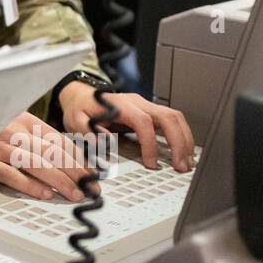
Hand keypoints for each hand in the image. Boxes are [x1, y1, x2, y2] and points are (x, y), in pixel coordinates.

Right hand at [0, 112, 97, 202]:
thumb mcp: (10, 123)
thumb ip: (33, 135)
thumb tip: (62, 153)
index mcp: (24, 120)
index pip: (57, 140)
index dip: (77, 158)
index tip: (91, 172)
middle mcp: (14, 132)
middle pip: (52, 153)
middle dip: (75, 172)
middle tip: (91, 187)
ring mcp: (0, 148)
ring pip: (36, 165)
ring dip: (59, 181)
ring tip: (75, 194)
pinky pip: (11, 175)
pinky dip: (29, 185)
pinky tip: (44, 194)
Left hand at [57, 81, 195, 171]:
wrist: (81, 97)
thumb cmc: (81, 109)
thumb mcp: (75, 119)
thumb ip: (87, 130)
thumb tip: (104, 141)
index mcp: (120, 105)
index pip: (143, 121)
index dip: (150, 143)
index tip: (151, 163)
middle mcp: (138, 103)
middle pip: (168, 117)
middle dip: (179, 142)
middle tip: (181, 165)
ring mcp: (146, 106)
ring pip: (175, 118)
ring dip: (184, 140)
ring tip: (186, 162)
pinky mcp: (150, 113)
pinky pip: (172, 122)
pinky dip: (181, 137)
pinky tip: (183, 153)